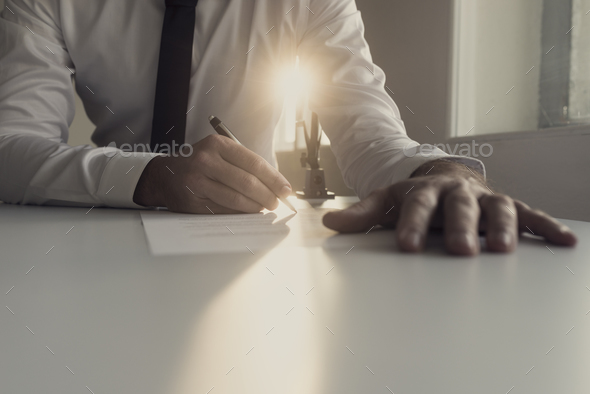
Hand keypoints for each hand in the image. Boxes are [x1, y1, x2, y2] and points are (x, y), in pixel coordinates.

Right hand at [133, 134, 291, 213]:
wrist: (165, 175)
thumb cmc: (200, 164)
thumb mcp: (219, 153)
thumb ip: (245, 165)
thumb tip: (275, 185)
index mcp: (217, 145)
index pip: (254, 163)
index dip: (274, 178)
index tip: (286, 189)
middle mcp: (206, 160)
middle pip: (247, 182)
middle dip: (268, 195)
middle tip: (277, 202)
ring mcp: (197, 180)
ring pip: (236, 198)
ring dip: (255, 207)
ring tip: (264, 208)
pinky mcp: (193, 200)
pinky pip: (223, 209)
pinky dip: (239, 213)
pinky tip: (247, 212)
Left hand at [322, 159, 576, 254]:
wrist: (444, 177)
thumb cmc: (415, 196)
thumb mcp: (386, 202)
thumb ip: (361, 214)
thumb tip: (328, 224)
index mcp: (424, 191)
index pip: (416, 206)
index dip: (412, 225)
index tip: (407, 246)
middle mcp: (456, 192)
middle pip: (459, 206)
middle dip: (461, 227)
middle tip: (461, 250)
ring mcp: (483, 198)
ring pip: (496, 208)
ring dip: (502, 227)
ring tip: (503, 249)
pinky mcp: (506, 205)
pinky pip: (528, 213)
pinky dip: (545, 226)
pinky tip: (564, 241)